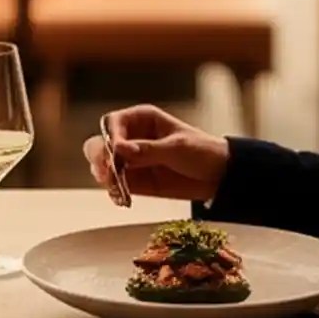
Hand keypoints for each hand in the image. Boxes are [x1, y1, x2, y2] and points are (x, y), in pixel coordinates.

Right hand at [82, 105, 228, 202]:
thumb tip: (119, 149)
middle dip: (100, 158)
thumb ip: (148, 149)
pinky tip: (121, 197)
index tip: (116, 152)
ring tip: (116, 187)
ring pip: (102, 165)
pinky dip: (113, 191)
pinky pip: (114, 185)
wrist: (219, 176)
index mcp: (141, 119)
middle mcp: (130, 137)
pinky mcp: (134, 180)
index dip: (110, 137)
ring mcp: (130, 160)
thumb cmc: (202, 151)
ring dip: (104, 176)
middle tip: (108, 172)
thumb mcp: (177, 148)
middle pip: (99, 144)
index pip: (112, 123)